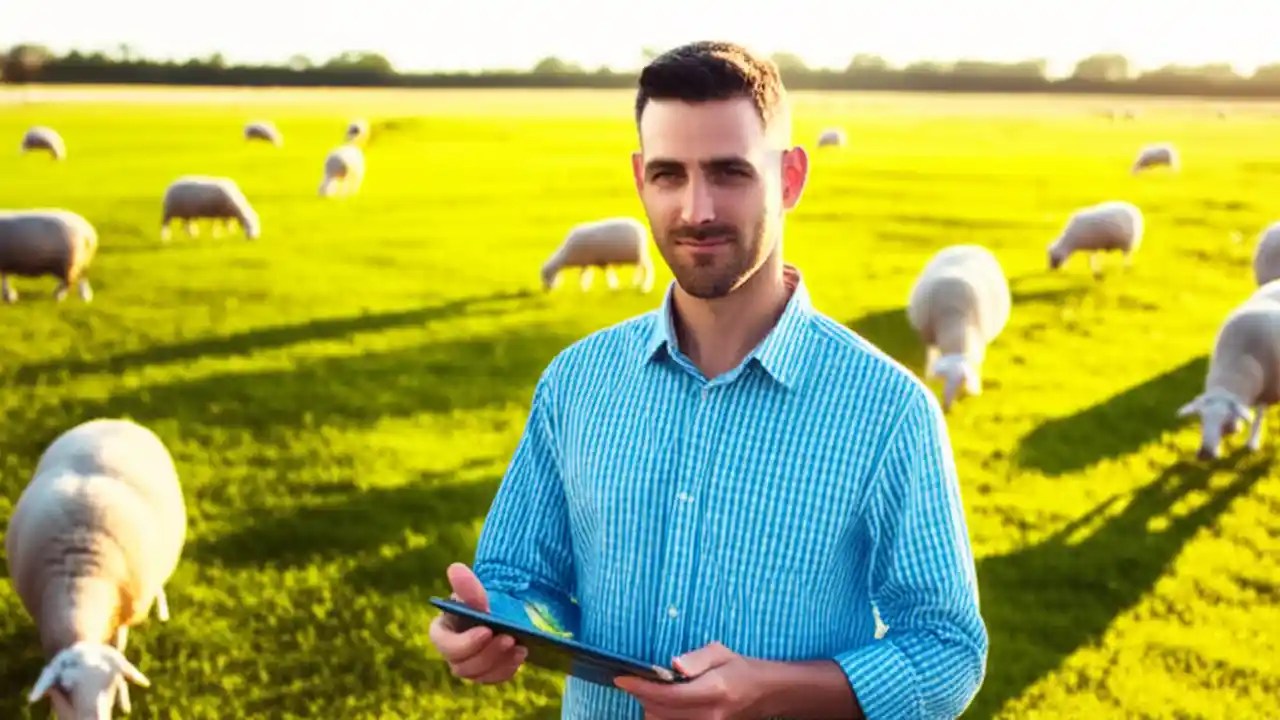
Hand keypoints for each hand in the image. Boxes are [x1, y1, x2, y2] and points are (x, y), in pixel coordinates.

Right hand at [427, 562, 527, 682]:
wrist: (495, 613)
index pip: (443, 644)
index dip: (463, 642)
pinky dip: (508, 668)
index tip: (486, 630)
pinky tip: (521, 652)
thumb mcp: (473, 592)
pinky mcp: (486, 674)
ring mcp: (468, 667)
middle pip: (462, 665)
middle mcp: (451, 655)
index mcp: (442, 632)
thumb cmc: (478, 603)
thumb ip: (466, 585)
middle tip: (508, 638)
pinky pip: (494, 678)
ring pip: (479, 675)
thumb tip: (455, 569)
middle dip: (487, 654)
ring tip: (519, 646)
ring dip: (499, 662)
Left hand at [613, 641, 768, 719]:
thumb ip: (697, 658)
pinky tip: (659, 705)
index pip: (669, 694)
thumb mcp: (721, 652)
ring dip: (649, 708)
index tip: (621, 678)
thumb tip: (673, 663)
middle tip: (632, 681)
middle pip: (661, 712)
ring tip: (646, 691)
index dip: (641, 687)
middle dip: (641, 696)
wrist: (766, 694)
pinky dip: (661, 717)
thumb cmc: (741, 668)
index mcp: (714, 690)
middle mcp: (710, 714)